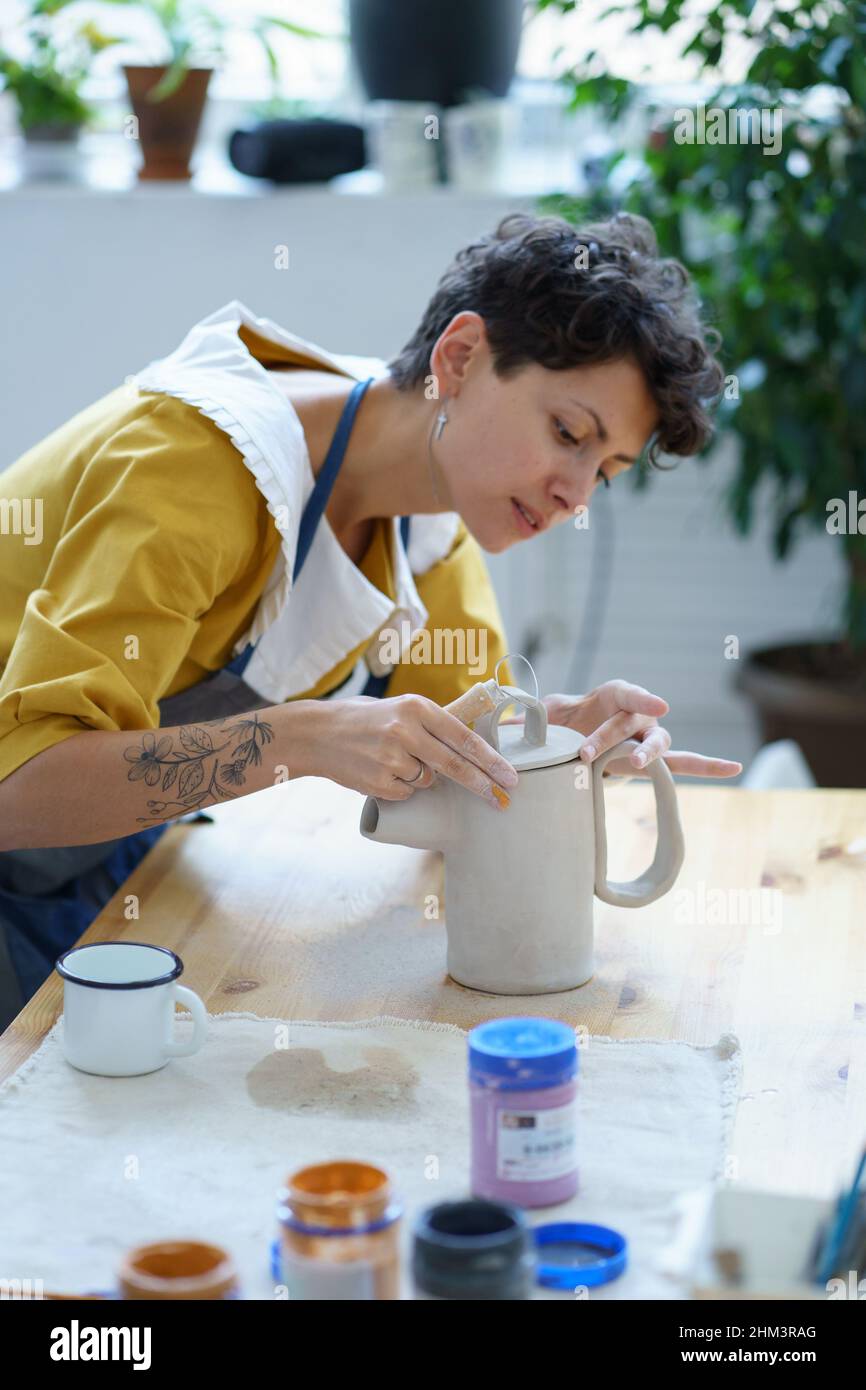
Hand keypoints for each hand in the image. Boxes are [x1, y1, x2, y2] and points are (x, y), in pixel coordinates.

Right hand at [305, 695, 518, 807]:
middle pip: (455, 766)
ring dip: (421, 776)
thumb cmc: (365, 719)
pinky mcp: (378, 782)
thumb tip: (473, 745)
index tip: (510, 776)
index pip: (463, 738)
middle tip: (503, 799)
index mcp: (416, 707)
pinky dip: (400, 787)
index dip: (490, 760)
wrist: (317, 733)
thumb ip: (433, 724)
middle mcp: (406, 731)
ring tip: (392, 758)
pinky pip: (406, 792)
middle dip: (483, 785)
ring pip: (428, 780)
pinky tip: (380, 770)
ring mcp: (391, 758)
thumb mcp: (401, 708)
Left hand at [542, 682, 742, 778]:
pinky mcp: (653, 763)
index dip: (641, 696)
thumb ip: (526, 717)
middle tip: (586, 756)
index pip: (626, 692)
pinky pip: (684, 764)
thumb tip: (502, 717)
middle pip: (632, 723)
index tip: (658, 704)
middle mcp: (635, 715)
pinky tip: (734, 767)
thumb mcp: (541, 718)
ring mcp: (647, 739)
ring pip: (657, 744)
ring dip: (647, 755)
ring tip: (634, 765)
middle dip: (611, 737)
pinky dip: (708, 765)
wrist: (570, 747)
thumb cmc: (560, 727)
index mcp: (611, 696)